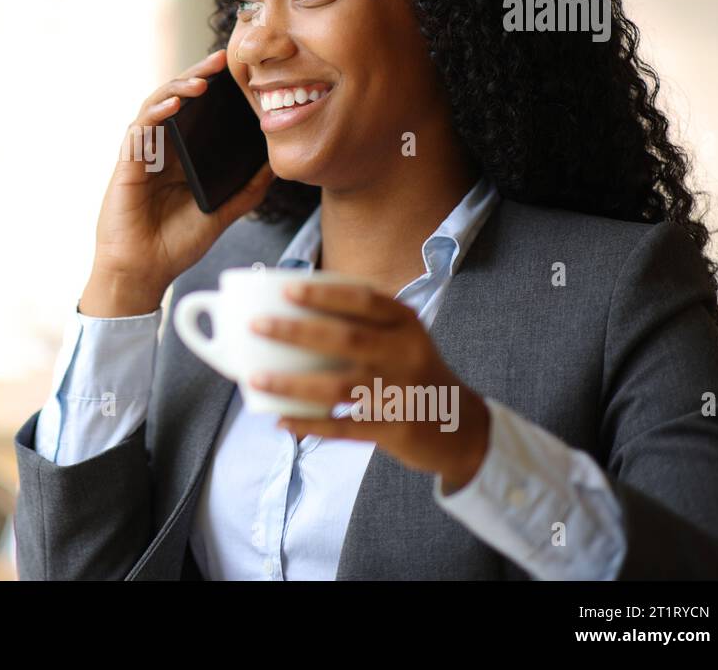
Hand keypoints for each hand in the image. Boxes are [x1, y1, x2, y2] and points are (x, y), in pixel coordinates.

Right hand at [81, 48, 274, 317]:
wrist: (145, 271)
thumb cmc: (176, 244)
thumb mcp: (222, 214)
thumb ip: (246, 191)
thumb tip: (275, 167)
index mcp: (182, 156)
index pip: (196, 110)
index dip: (212, 87)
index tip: (235, 69)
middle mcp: (162, 149)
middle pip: (175, 98)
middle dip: (196, 75)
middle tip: (220, 60)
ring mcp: (143, 154)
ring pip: (155, 105)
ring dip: (177, 88)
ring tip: (200, 81)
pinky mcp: (128, 165)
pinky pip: (139, 130)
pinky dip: (156, 114)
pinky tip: (174, 106)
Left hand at [246, 282, 489, 491]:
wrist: (461, 425)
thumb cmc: (412, 372)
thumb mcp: (401, 339)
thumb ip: (361, 325)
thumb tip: (290, 316)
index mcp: (406, 323)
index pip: (364, 300)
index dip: (324, 294)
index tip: (286, 289)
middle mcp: (406, 353)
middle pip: (346, 338)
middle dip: (297, 331)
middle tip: (257, 325)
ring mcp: (402, 392)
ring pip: (339, 386)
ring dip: (293, 383)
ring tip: (256, 379)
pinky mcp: (396, 428)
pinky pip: (345, 427)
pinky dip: (311, 424)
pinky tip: (282, 420)